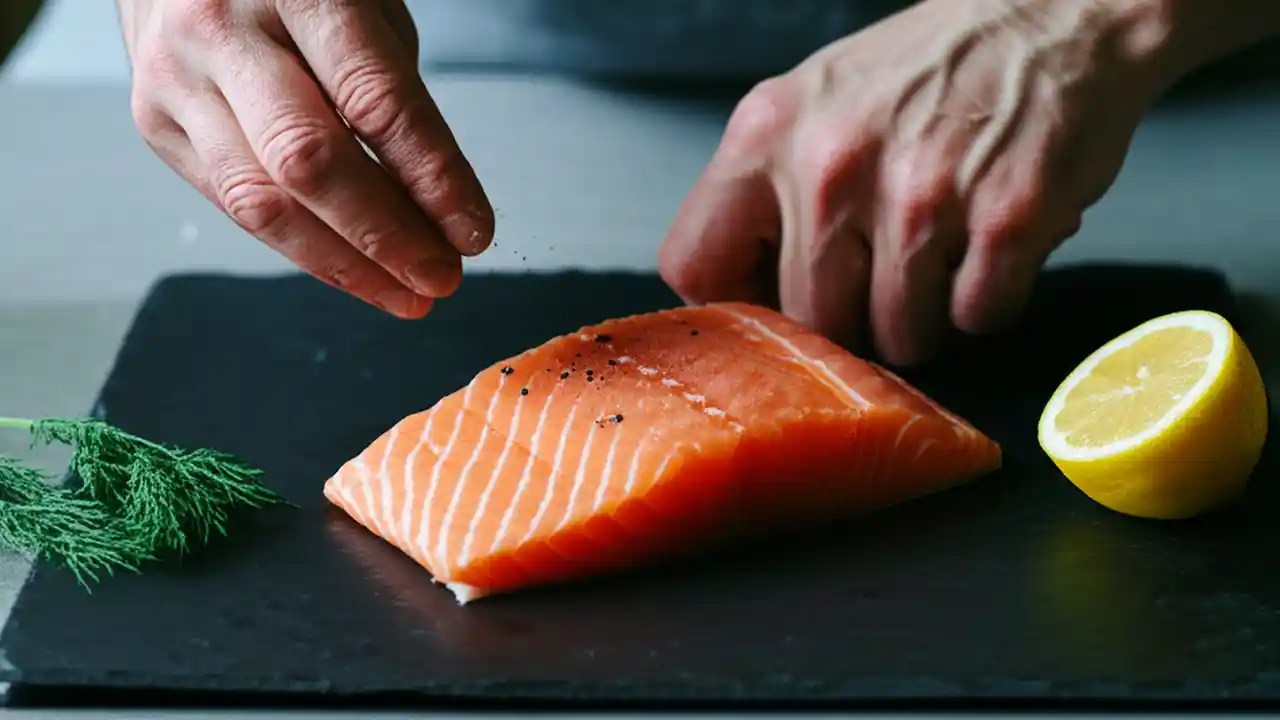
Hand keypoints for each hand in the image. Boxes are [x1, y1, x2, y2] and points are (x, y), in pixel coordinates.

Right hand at [119, 0, 493, 317]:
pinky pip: (235, 206)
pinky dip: (302, 249)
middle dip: (387, 235)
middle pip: (310, 161)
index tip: (473, 230)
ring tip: (405, 293)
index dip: (432, 177)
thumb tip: (434, 207)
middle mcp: (223, 30)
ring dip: (345, 264)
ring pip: (262, 201)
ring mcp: (176, 78)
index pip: (375, 101)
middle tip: (442, 276)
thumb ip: (392, 96)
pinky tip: (352, 269)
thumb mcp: (364, 8)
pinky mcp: (154, 123)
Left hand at [659, 0, 1184, 365]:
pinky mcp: (1005, 220)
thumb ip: (766, 190)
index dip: (737, 301)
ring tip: (944, 251)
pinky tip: (989, 246)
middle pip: (811, 323)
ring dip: (926, 315)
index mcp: (769, 134)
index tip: (774, 300)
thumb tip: (745, 293)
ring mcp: (919, 197)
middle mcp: (832, 168)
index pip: (694, 264)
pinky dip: (987, 300)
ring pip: (899, 337)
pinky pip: (976, 319)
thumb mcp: (814, 103)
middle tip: (887, 274)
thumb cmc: (929, 68)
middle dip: (853, 320)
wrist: (1057, 12)